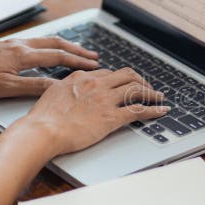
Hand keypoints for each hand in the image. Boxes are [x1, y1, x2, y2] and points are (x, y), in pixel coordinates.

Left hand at [0, 37, 99, 99]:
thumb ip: (35, 86)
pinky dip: (48, 45)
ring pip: (44, 41)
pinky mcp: (3, 47)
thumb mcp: (6, 88)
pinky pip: (33, 42)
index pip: (59, 56)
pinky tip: (46, 51)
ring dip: (63, 46)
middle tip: (93, 55)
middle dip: (76, 49)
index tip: (94, 65)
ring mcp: (11, 44)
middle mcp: (20, 46)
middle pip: (55, 44)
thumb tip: (60, 87)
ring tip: (75, 50)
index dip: (78, 61)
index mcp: (23, 56)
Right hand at [12, 68, 169, 154]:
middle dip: (140, 80)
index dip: (119, 79)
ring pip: (136, 89)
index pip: (107, 73)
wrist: (42, 130)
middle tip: (146, 87)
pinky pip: (139, 110)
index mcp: (81, 77)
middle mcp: (96, 84)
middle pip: (127, 75)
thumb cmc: (43, 118)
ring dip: (151, 92)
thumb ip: (67, 88)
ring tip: (159, 96)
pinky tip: (161, 110)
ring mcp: (105, 100)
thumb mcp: (53, 93)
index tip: (125, 83)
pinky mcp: (111, 117)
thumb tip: (71, 90)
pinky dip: (154, 109)